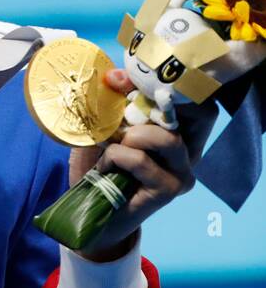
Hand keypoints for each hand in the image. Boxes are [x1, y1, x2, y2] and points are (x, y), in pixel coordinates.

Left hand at [67, 69, 198, 261]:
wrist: (91, 212)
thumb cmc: (100, 167)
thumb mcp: (104, 128)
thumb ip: (115, 102)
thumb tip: (114, 75)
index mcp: (176, 133)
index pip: (196, 105)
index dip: (169, 90)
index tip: (126, 83)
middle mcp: (188, 152)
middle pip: (186, 117)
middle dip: (142, 114)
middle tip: (115, 127)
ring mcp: (182, 172)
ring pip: (165, 138)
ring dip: (129, 138)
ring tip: (111, 149)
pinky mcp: (169, 190)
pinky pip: (141, 161)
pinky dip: (116, 158)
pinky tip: (105, 169)